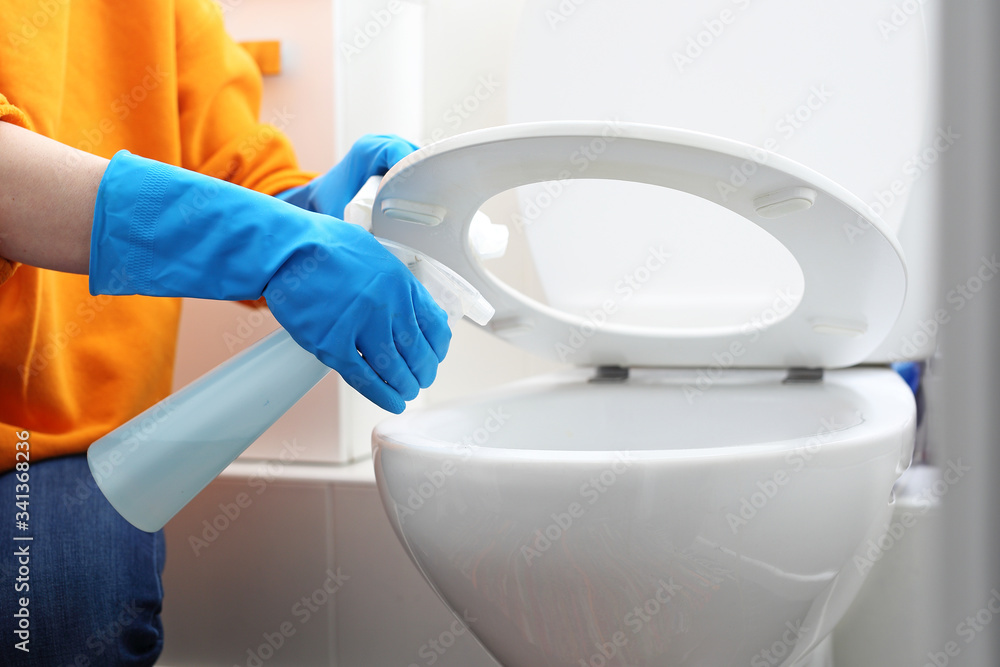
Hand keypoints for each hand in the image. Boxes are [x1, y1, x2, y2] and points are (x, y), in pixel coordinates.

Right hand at [89, 150, 449, 412]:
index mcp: (400, 283)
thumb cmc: (323, 245)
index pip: (434, 325)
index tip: (435, 355)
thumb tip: (415, 304)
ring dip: (405, 386)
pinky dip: (382, 395)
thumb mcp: (374, 253)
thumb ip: (396, 281)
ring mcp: (360, 327)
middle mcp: (386, 306)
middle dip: (423, 371)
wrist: (285, 250)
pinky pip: (365, 379)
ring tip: (407, 392)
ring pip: (395, 369)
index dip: (438, 347)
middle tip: (422, 378)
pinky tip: (394, 403)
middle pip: (417, 352)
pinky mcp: (332, 346)